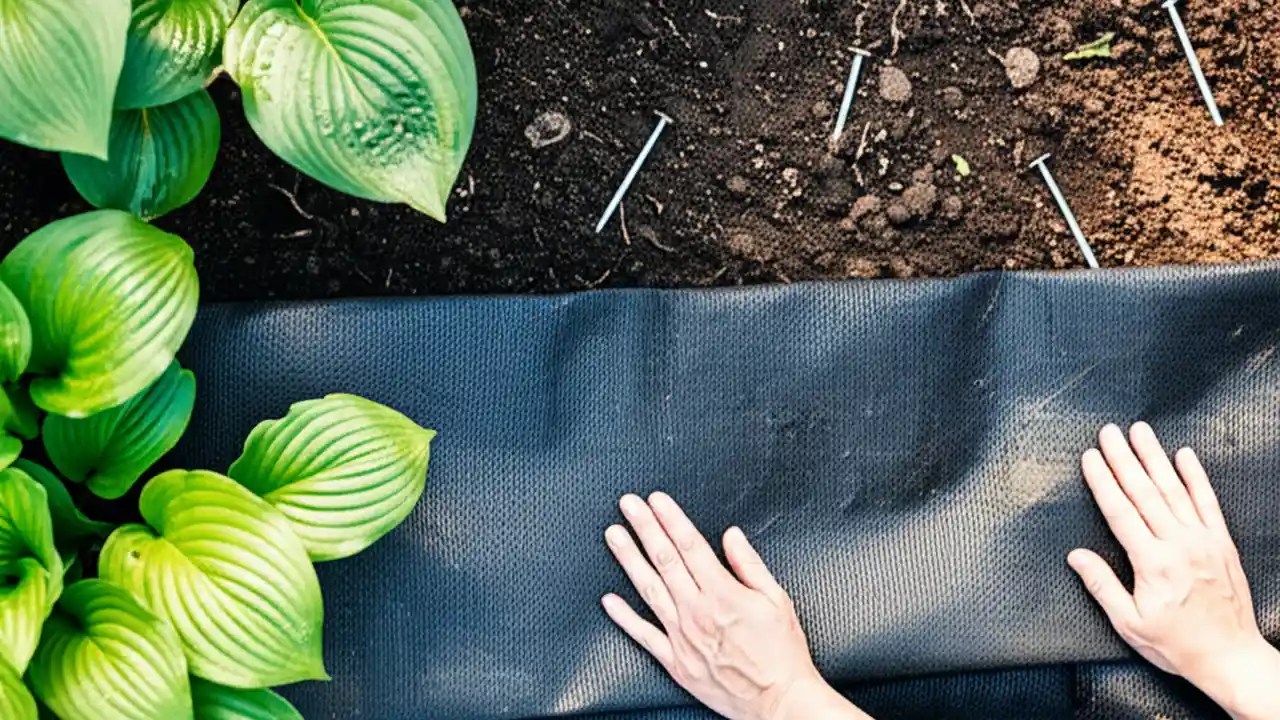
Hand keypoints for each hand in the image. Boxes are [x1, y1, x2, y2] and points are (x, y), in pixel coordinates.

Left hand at [602, 492, 869, 719]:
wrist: (779, 702)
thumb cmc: (782, 653)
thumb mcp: (777, 600)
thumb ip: (749, 565)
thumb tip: (731, 535)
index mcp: (723, 594)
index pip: (690, 546)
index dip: (671, 519)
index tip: (656, 500)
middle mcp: (697, 612)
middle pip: (665, 560)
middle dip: (645, 528)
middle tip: (628, 505)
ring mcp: (682, 637)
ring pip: (649, 590)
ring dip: (629, 559)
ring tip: (614, 536)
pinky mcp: (675, 661)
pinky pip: (644, 635)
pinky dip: (624, 617)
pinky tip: (609, 600)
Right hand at [1070, 423, 1279, 719]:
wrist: (1229, 657)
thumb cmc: (1177, 644)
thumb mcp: (1129, 623)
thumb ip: (1102, 586)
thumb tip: (1076, 557)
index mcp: (1152, 563)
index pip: (1120, 511)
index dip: (1103, 481)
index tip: (1090, 457)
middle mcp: (1178, 545)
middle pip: (1144, 492)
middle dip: (1124, 458)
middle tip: (1109, 432)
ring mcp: (1203, 540)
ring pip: (1174, 490)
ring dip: (1155, 458)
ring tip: (1140, 432)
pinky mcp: (1222, 543)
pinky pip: (1208, 502)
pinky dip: (1196, 477)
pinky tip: (1185, 456)